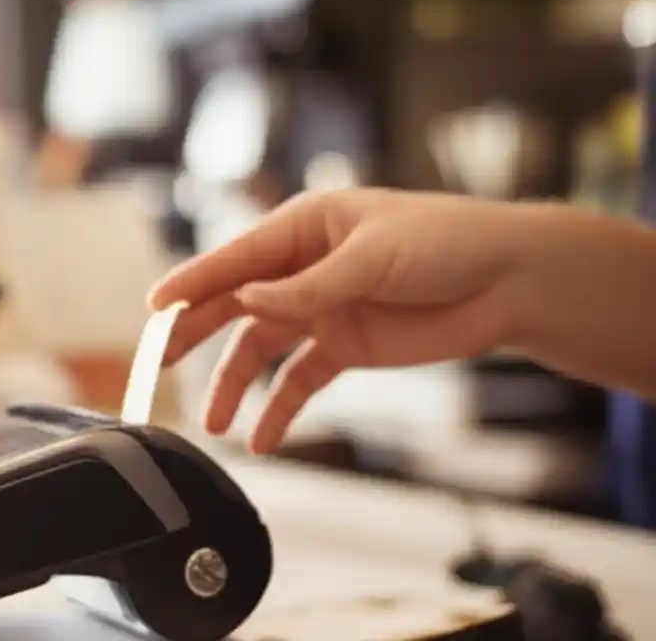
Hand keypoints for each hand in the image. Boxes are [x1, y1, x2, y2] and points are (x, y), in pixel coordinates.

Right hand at [149, 189, 527, 452]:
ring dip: (233, 385)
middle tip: (157, 365)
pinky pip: (299, 381)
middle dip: (194, 335)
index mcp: (303, 227)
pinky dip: (279, 409)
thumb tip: (249, 299)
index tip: (155, 306)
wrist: (510, 282)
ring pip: (259, 350)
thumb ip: (310, 285)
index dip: (193, 283)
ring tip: (214, 424)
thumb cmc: (447, 243)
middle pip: (233, 304)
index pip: (235, 258)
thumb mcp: (374, 256)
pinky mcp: (344, 347)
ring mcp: (320, 309)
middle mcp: (301, 268)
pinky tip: (262, 438)